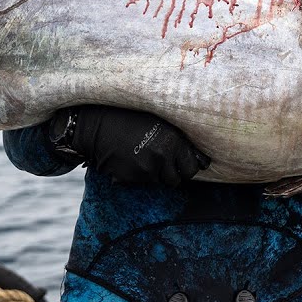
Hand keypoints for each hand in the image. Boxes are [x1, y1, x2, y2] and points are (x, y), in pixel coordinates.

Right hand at [47, 106, 210, 186]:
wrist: (97, 125)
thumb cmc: (130, 118)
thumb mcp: (160, 122)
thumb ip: (179, 139)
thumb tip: (204, 161)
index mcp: (173, 140)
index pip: (193, 168)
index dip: (187, 167)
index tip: (181, 164)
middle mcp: (162, 156)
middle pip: (177, 180)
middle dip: (172, 174)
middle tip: (160, 162)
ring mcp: (146, 169)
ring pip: (159, 182)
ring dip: (154, 174)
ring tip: (141, 156)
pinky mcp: (131, 178)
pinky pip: (141, 183)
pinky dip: (137, 176)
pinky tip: (129, 160)